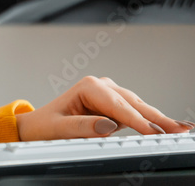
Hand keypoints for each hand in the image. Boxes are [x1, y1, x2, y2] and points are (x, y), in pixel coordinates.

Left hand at [16, 76, 194, 140]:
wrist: (38, 126)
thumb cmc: (45, 126)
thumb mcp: (58, 128)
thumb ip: (81, 127)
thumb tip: (107, 125)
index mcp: (88, 87)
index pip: (118, 106)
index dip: (137, 120)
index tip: (154, 132)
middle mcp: (101, 87)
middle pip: (134, 104)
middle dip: (157, 118)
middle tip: (180, 130)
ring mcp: (110, 95)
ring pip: (139, 108)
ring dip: (159, 119)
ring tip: (181, 129)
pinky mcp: (115, 107)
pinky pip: (136, 114)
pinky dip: (152, 122)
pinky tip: (167, 128)